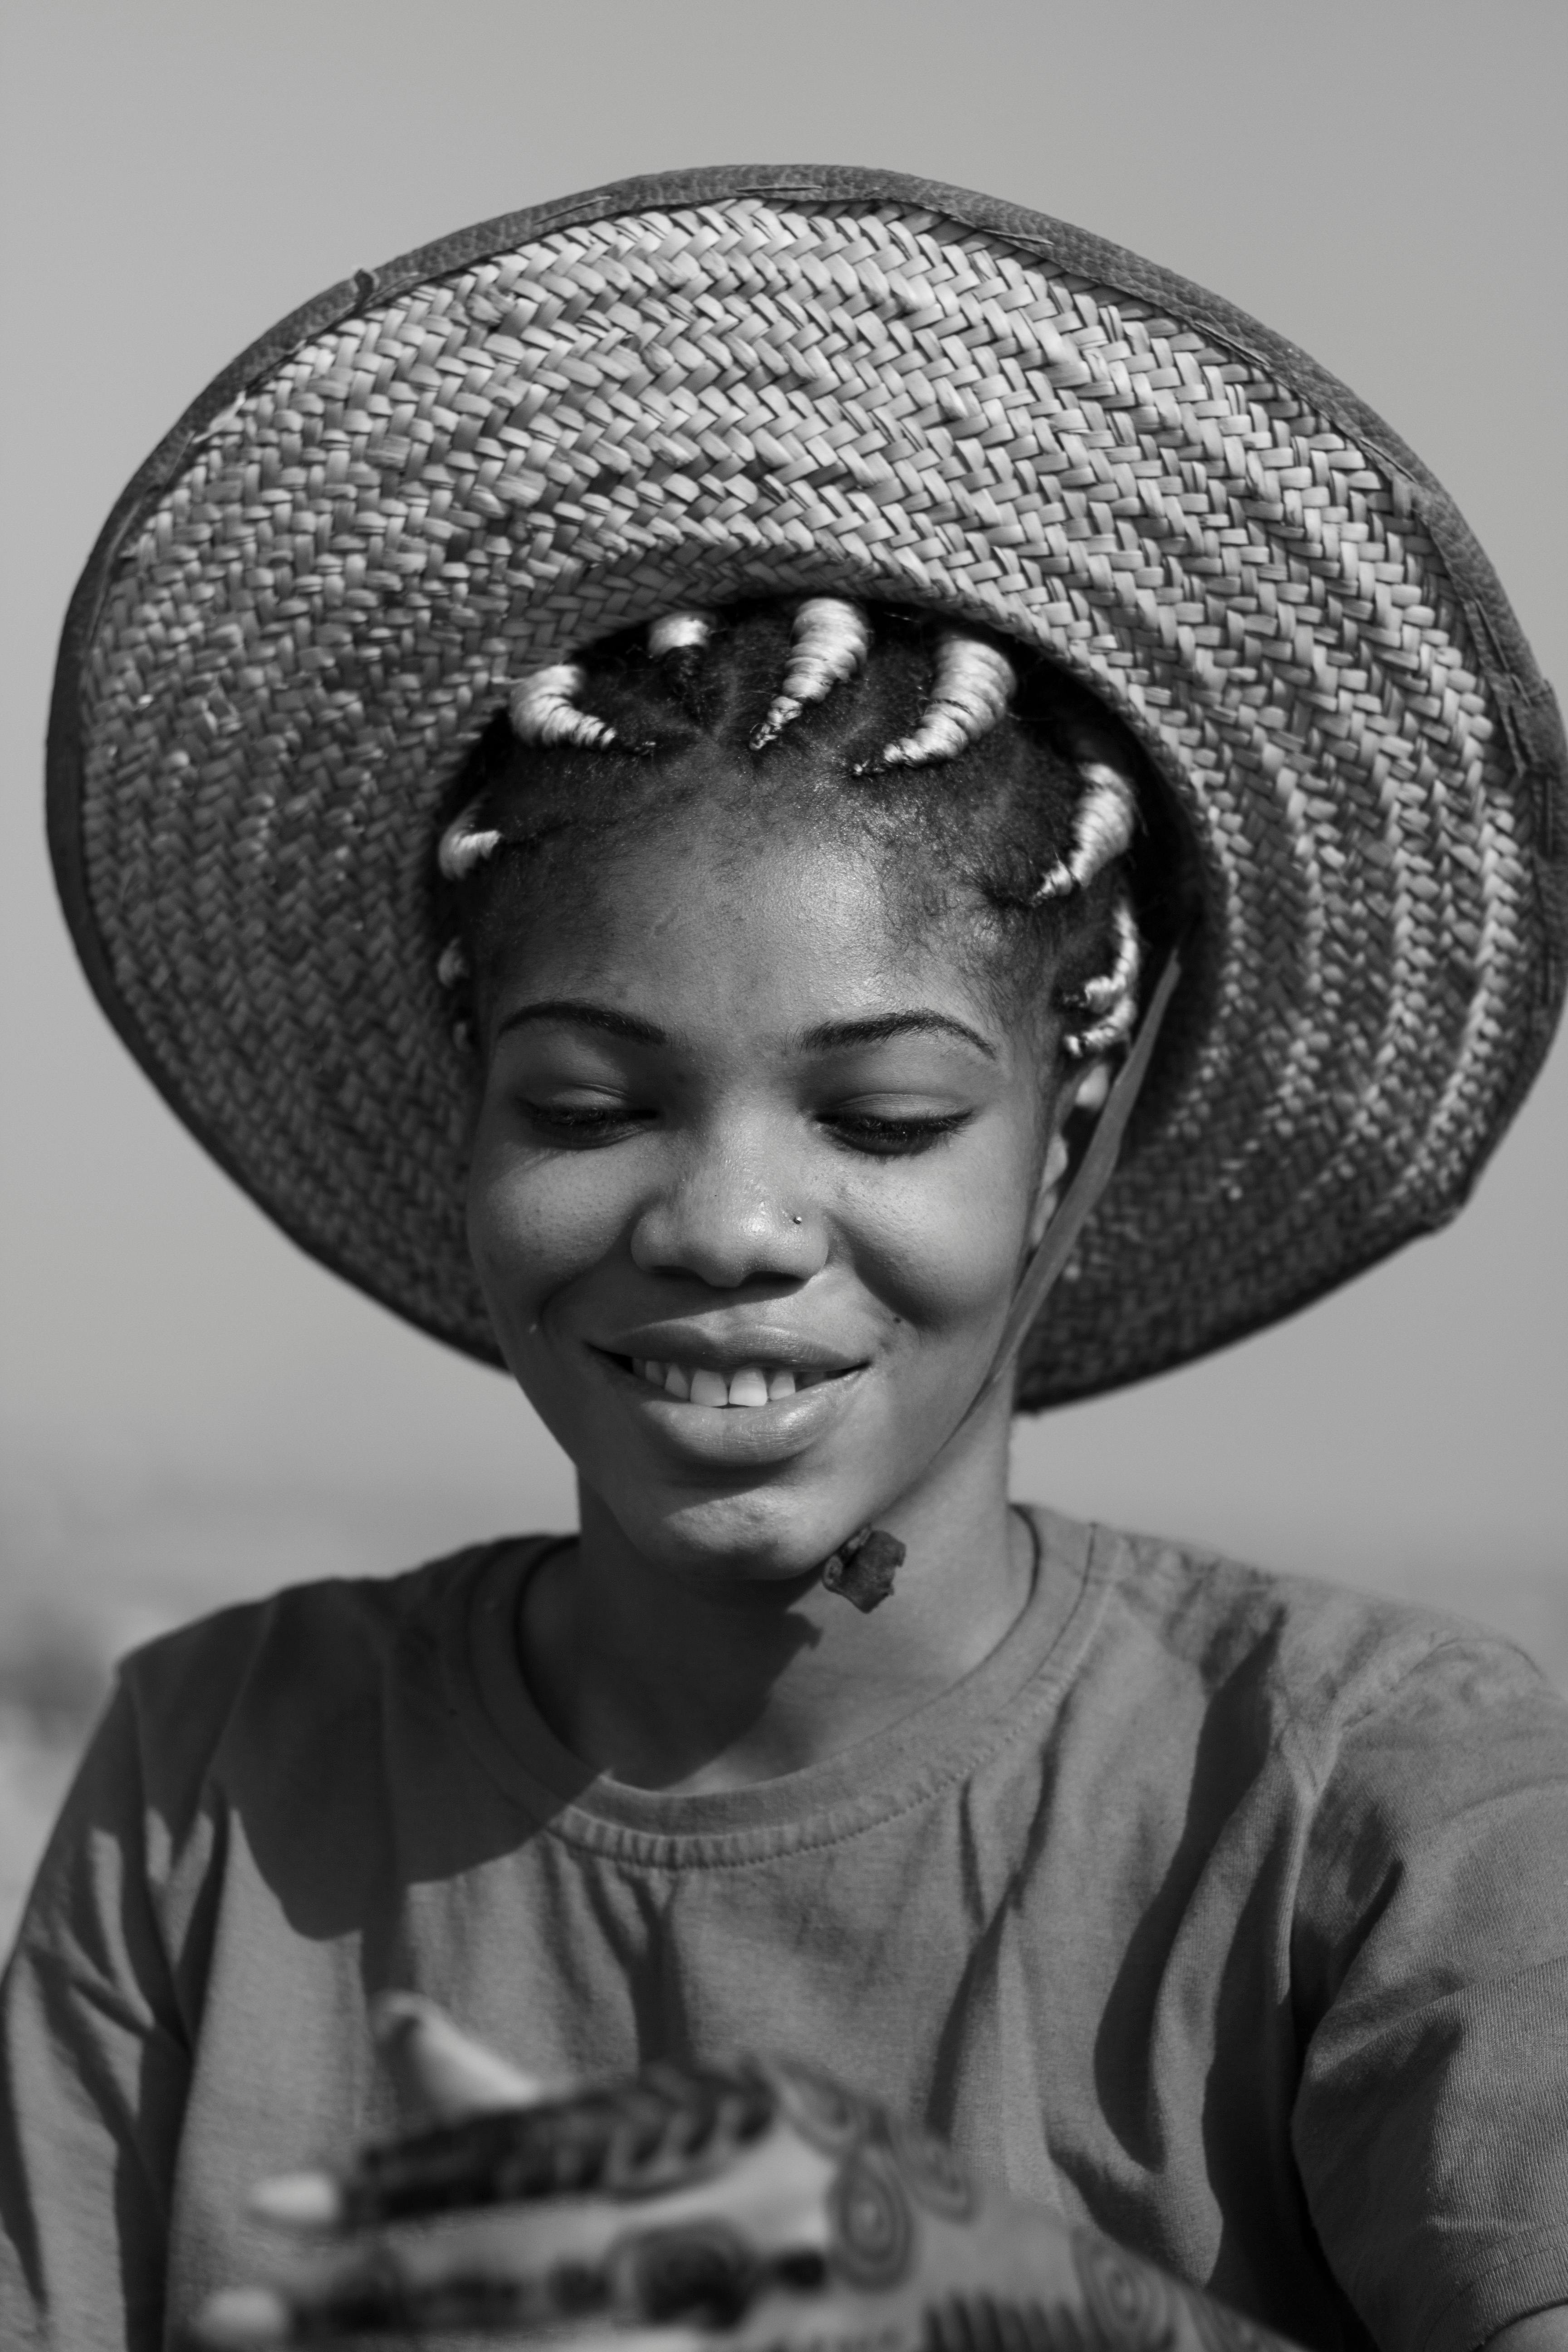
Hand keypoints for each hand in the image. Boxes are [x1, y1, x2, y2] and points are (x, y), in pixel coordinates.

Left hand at [195, 2001, 1294, 2351]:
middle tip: (226, 2311)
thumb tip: (394, 2022)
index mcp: (740, 2126)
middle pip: (529, 2268)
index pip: (545, 2153)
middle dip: (370, 2296)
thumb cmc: (838, 2200)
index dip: (399, 2183)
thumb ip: (558, 2103)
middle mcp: (760, 2221)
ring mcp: (772, 2328)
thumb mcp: (719, 2119)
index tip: (272, 2208)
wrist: (1043, 2320)